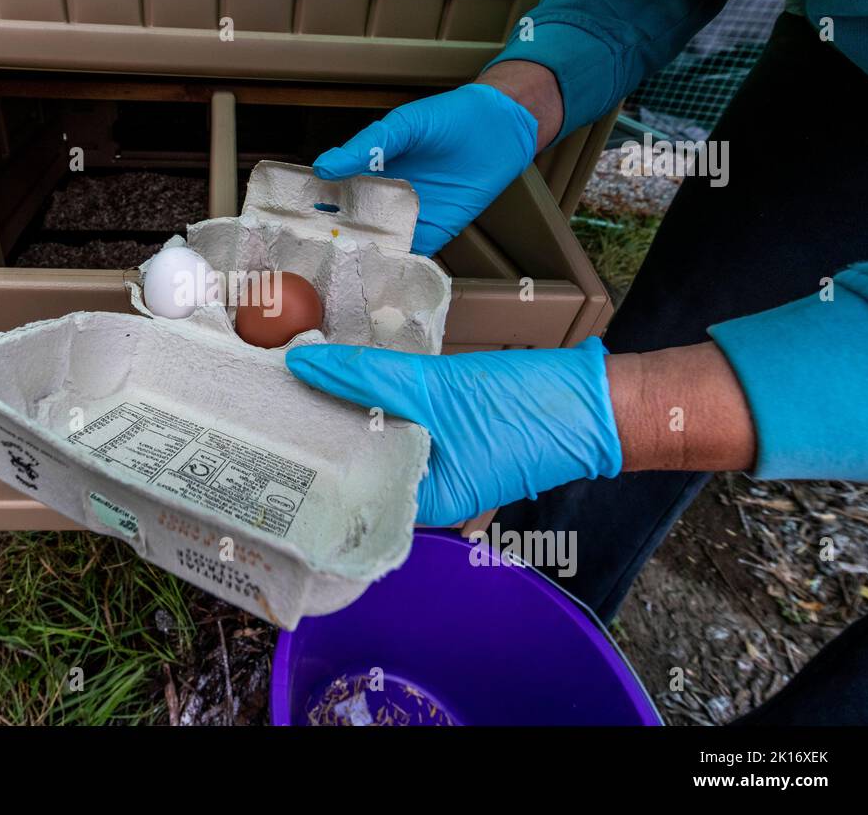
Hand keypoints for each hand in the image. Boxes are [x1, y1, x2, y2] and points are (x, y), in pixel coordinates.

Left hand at [286, 339, 622, 525]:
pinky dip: (379, 398)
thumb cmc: (526, 410)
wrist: (599, 398)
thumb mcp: (435, 389)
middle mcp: (426, 491)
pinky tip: (351, 372)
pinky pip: (403, 419)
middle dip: (321, 429)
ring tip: (300, 380)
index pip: (346, 489)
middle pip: (357, 462)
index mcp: (421, 504)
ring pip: (379, 436)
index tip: (268, 427)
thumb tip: (301, 362)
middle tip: (272, 396)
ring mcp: (441, 462)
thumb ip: (367, 377)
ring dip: (348, 409)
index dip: (306, 460)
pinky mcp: (452, 433)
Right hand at [312, 82, 537, 255]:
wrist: (501, 128)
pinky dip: (396, 265)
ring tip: (334, 274)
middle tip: (305, 258)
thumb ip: (366, 146)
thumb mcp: (402, 126)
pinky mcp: (435, 232)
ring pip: (377, 243)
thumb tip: (323, 168)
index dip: (313, 206)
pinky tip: (376, 276)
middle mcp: (384, 197)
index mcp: (370, 170)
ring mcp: (408, 217)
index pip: (335, 192)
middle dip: (331, 239)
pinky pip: (411, 254)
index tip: (287, 221)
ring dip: (360, 256)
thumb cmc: (449, 119)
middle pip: (351, 224)